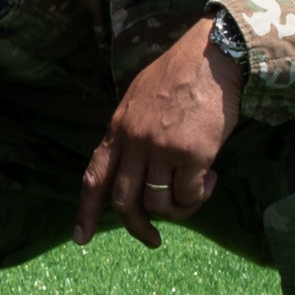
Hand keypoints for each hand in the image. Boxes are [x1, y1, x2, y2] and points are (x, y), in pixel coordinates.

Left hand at [75, 22, 240, 243]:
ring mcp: (161, 149)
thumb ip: (131, 132)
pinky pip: (187, 195)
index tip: (80, 239)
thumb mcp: (139, 98)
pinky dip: (198, 196)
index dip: (85, 211)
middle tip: (152, 238)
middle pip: (124, 201)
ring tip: (195, 191)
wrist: (214, 56)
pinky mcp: (191, 155)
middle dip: (137, 226)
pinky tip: (210, 179)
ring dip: (178, 209)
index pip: (94, 176)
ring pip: (158, 204)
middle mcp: (134, 142)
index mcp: (118, 128)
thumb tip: (134, 168)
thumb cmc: (181, 73)